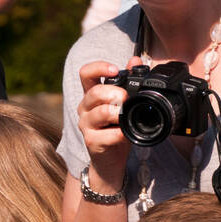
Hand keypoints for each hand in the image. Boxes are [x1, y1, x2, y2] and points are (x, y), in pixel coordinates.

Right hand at [76, 57, 141, 187]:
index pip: (86, 73)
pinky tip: (125, 134)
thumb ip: (128, 82)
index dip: (98, 67)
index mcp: (92, 95)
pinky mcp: (91, 142)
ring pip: (100, 112)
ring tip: (126, 117)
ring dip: (118, 113)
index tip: (115, 69)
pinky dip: (120, 133)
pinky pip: (106, 135)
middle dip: (115, 93)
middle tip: (127, 99)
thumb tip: (135, 60)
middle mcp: (85, 108)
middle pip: (94, 92)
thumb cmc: (117, 130)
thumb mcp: (124, 105)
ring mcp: (86, 125)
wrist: (110, 161)